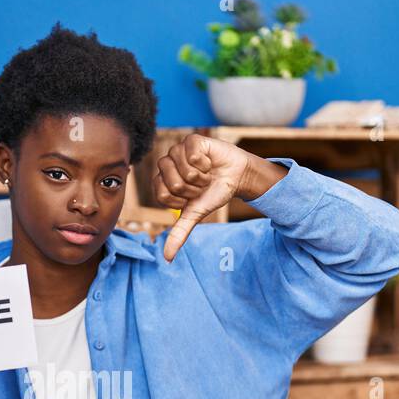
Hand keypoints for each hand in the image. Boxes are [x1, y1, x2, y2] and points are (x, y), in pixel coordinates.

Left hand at [152, 133, 285, 261]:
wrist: (236, 177)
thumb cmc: (213, 193)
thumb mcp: (195, 214)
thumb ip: (179, 233)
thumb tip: (168, 258)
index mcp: (162, 181)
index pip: (162, 195)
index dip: (181, 199)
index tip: (192, 196)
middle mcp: (166, 164)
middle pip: (172, 183)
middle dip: (192, 189)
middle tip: (201, 185)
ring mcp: (177, 150)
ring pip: (183, 169)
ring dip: (200, 177)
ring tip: (206, 173)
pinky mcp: (191, 140)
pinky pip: (192, 155)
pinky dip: (205, 163)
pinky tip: (209, 161)